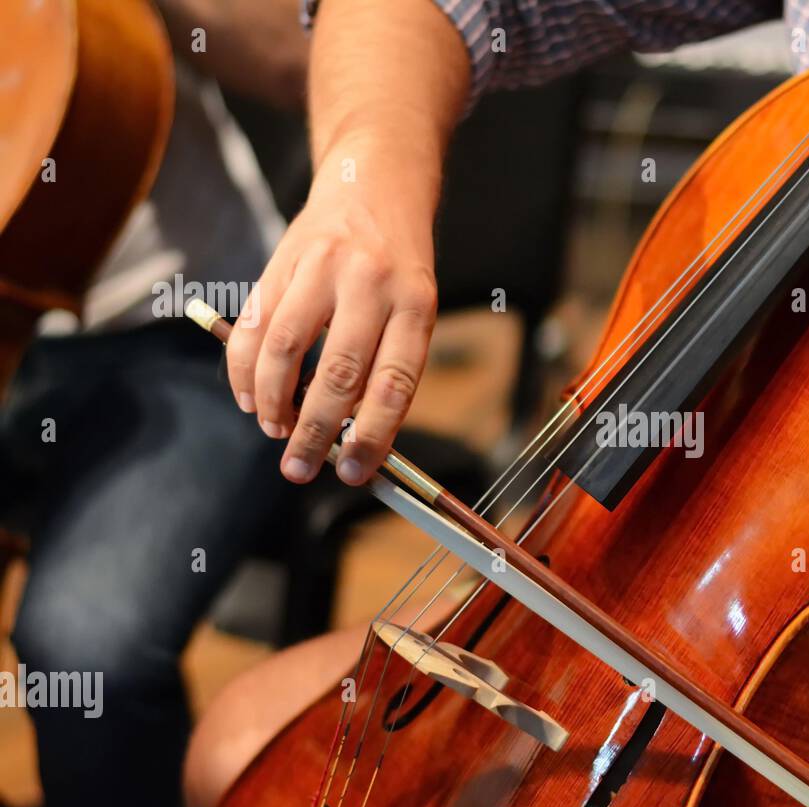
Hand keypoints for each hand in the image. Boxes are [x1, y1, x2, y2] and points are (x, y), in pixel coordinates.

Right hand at [225, 137, 438, 485]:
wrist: (374, 182)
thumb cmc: (398, 264)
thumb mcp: (413, 309)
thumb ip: (387, 366)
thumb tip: (357, 441)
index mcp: (415, 304)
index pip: (393, 383)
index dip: (372, 435)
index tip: (355, 473)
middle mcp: (371, 284)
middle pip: (337, 374)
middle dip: (315, 432)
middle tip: (301, 468)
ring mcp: (322, 269)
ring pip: (285, 350)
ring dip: (273, 402)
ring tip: (275, 431)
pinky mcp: (281, 260)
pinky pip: (253, 324)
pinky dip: (244, 370)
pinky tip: (250, 397)